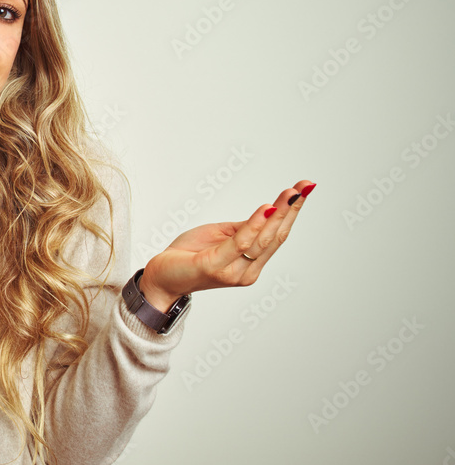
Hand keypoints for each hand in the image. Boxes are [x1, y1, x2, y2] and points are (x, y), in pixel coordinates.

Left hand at [138, 180, 315, 309]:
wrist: (160, 277)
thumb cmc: (189, 257)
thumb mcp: (220, 236)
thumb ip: (243, 229)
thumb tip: (266, 212)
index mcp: (250, 264)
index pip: (277, 236)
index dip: (292, 213)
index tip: (305, 189)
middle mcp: (246, 271)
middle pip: (274, 237)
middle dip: (291, 210)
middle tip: (305, 187)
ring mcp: (232, 271)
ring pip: (261, 239)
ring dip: (277, 214)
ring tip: (289, 194)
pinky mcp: (214, 267)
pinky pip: (239, 243)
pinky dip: (254, 224)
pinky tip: (264, 209)